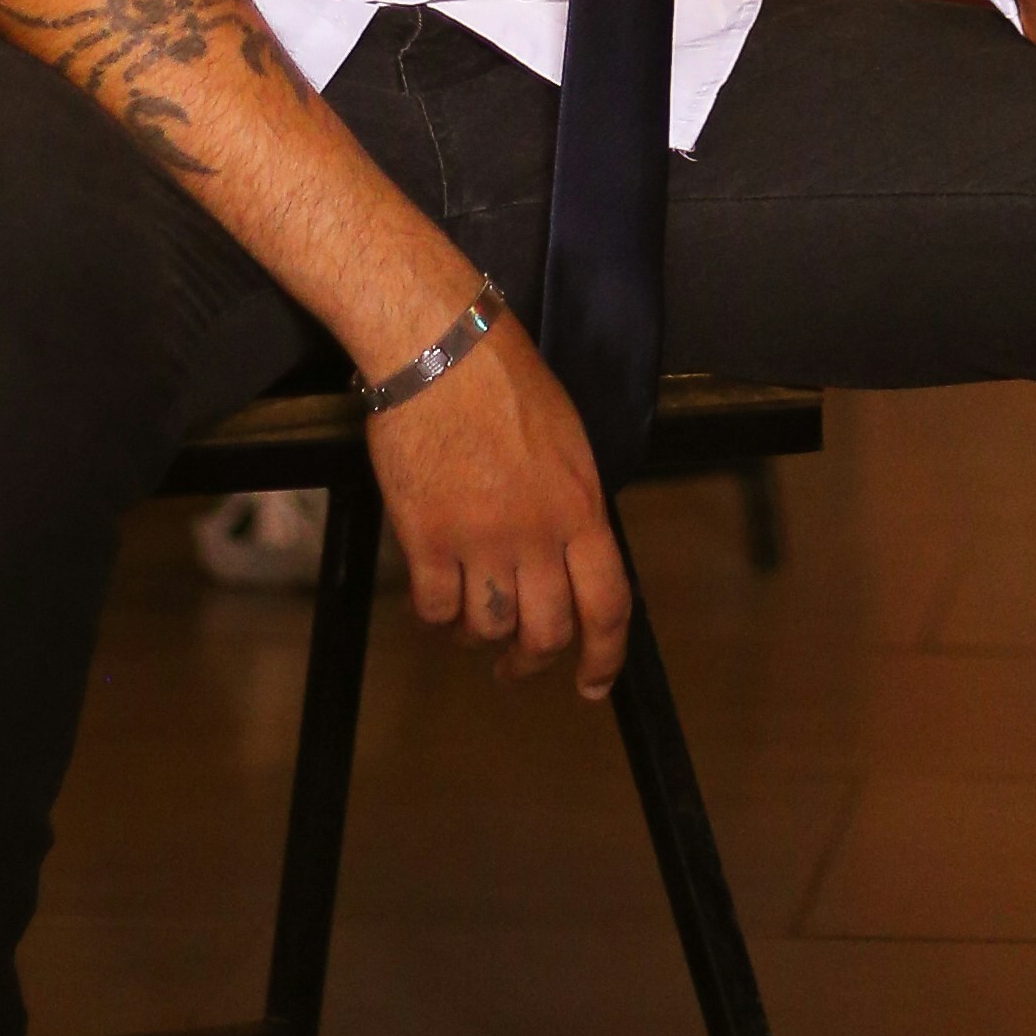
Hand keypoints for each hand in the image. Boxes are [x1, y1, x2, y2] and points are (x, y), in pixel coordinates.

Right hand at [368, 307, 631, 696]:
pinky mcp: (427, 538)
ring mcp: (481, 540)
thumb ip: (573, 505)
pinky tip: (433, 605)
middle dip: (532, 660)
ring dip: (479, 637)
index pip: (608, 603)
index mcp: (581, 508)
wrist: (441, 350)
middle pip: (547, 632)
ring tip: (468, 627)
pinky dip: (435, 619)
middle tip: (515, 666)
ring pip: (489, 626)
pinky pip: (435, 609)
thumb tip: (569, 553)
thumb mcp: (568, 443)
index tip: (593, 684)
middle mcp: (538, 534)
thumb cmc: (506, 382)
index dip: (605, 657)